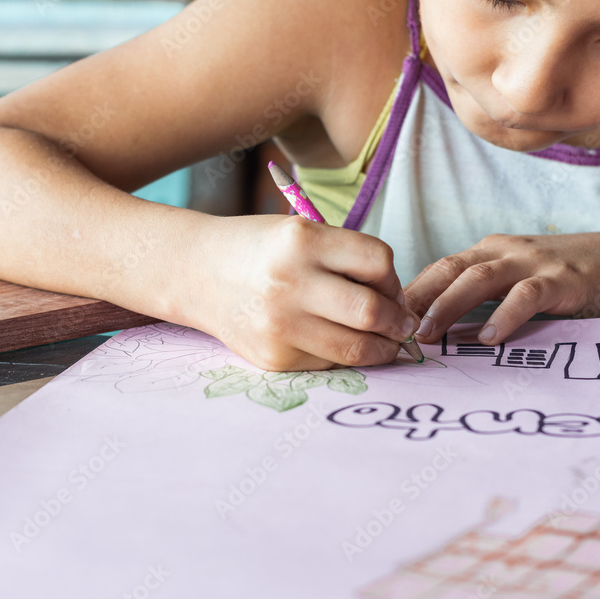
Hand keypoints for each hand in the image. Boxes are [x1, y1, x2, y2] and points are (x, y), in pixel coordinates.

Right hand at [187, 215, 420, 370]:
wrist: (197, 272)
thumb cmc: (261, 251)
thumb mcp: (301, 233)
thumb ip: (348, 260)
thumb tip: (401, 307)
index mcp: (302, 240)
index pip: (378, 261)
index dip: (393, 278)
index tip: (391, 287)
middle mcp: (289, 282)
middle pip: (372, 311)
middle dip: (398, 322)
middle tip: (403, 324)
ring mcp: (279, 324)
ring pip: (355, 348)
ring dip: (382, 348)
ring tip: (385, 343)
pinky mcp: (273, 357)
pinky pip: (328, 364)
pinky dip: (343, 357)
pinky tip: (340, 344)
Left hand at [405, 232, 599, 344]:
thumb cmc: (570, 282)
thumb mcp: (518, 286)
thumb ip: (483, 304)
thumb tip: (441, 335)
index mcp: (489, 253)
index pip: (437, 270)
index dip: (408, 294)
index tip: (380, 322)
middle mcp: (504, 252)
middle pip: (446, 270)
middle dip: (415, 299)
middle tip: (388, 329)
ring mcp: (532, 262)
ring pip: (476, 279)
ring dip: (446, 307)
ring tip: (425, 335)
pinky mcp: (561, 279)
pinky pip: (526, 295)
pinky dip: (505, 315)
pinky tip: (489, 338)